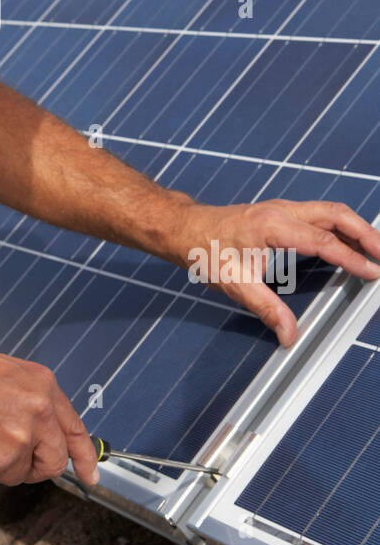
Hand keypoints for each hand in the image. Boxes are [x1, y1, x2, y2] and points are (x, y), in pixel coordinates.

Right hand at [0, 345, 98, 487]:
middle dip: (39, 466)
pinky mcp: (0, 462)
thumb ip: (32, 400)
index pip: (75, 428)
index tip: (90, 474)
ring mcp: (21, 438)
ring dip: (4, 464)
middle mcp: (39, 411)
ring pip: (23, 472)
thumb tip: (46, 428)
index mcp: (43, 385)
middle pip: (56, 460)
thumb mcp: (4, 374)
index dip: (85, 456)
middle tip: (16, 459)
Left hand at [176, 199, 379, 345]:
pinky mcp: (282, 214)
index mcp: (272, 226)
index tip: (373, 273)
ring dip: (357, 229)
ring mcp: (283, 209)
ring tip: (378, 252)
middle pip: (336, 215)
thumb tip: (289, 335)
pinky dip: (342, 228)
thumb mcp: (233, 283)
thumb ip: (265, 308)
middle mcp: (281, 211)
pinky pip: (321, 216)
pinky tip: (352, 245)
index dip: (351, 258)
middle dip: (366, 234)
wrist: (184, 228)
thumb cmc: (204, 250)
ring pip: (331, 211)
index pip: (322, 241)